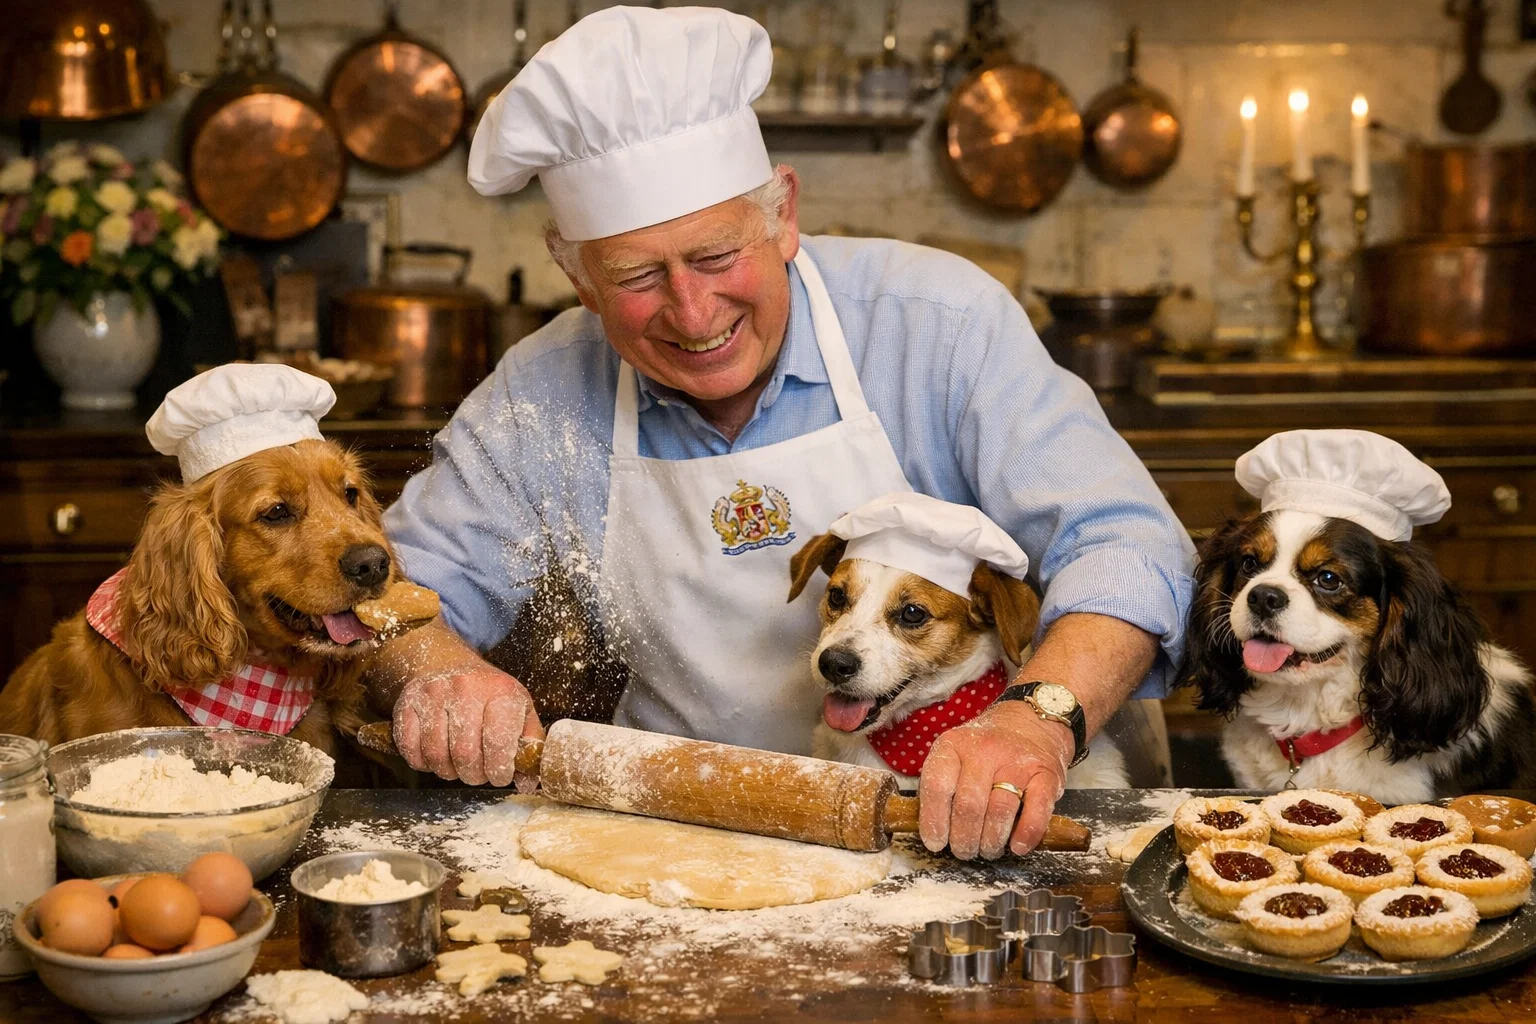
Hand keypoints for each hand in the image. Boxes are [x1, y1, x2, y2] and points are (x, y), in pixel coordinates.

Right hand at [392, 664, 543, 786]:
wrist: (450, 666)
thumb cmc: (490, 696)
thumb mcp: (520, 711)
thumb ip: (528, 746)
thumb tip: (527, 784)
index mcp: (500, 691)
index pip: (498, 742)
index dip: (499, 770)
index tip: (500, 776)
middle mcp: (465, 688)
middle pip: (465, 754)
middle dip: (474, 775)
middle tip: (479, 774)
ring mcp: (433, 693)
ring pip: (436, 755)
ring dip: (449, 772)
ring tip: (459, 766)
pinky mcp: (406, 703)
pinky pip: (410, 749)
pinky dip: (424, 763)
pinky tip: (437, 756)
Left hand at [917, 701, 1072, 859]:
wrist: (1032, 723)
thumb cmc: (986, 748)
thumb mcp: (956, 752)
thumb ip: (942, 783)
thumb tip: (932, 830)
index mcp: (954, 745)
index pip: (937, 786)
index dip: (934, 821)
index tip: (936, 843)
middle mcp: (984, 751)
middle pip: (968, 805)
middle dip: (964, 839)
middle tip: (965, 851)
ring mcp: (1017, 762)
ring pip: (999, 811)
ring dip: (991, 841)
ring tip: (988, 849)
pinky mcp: (1046, 775)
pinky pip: (1036, 812)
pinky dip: (1025, 835)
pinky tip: (1017, 846)